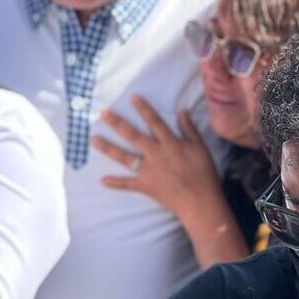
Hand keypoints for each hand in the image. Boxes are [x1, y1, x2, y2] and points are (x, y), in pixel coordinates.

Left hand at [92, 95, 220, 218]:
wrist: (200, 201)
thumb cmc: (204, 174)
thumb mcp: (201, 148)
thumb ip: (189, 130)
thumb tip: (182, 112)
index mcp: (170, 143)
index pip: (155, 122)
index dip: (144, 109)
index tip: (133, 97)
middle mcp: (156, 154)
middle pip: (133, 136)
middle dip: (118, 123)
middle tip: (103, 113)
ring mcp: (148, 170)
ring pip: (125, 157)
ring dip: (108, 148)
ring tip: (93, 139)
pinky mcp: (146, 186)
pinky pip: (128, 184)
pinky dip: (115, 183)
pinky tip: (102, 180)